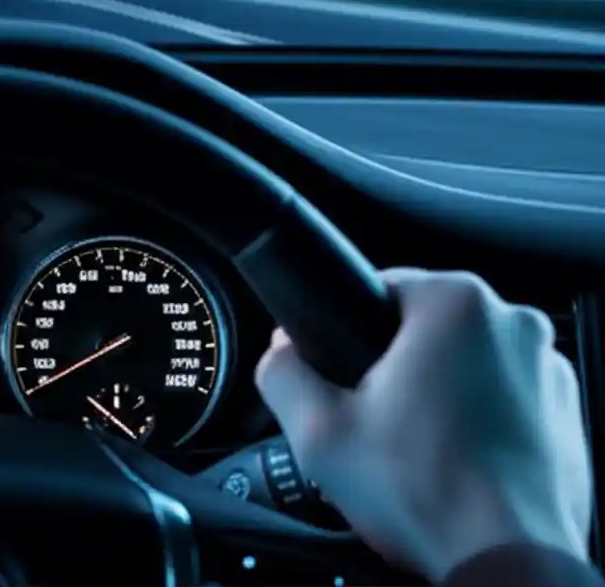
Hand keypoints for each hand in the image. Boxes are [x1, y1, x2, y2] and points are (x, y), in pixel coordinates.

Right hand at [255, 269, 591, 581]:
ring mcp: (550, 369)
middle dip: (394, 369)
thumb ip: (282, 372)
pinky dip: (477, 423)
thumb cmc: (427, 494)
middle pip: (425, 329)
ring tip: (414, 450)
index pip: (382, 286)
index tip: (340, 373)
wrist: (507, 560)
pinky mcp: (566, 412)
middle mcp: (515, 325)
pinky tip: (451, 463)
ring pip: (466, 365)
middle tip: (373, 422)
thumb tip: (279, 353)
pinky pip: (504, 400)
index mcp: (455, 305)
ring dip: (437, 395)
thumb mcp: (316, 431)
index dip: (345, 331)